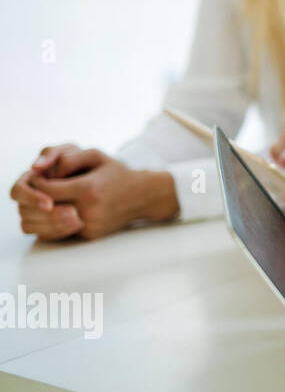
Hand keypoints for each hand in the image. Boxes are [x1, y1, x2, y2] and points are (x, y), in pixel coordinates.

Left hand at [10, 145, 177, 240]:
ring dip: (39, 214)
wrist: (144, 196)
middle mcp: (89, 210)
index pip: (46, 191)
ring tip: (44, 201)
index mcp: (88, 189)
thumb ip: (66, 158)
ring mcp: (90, 225)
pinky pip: (59, 232)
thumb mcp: (96, 155)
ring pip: (47, 226)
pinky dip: (52, 222)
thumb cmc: (117, 173)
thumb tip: (40, 171)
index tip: (38, 178)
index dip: (36, 184)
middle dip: (33, 200)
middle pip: (43, 210)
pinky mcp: (90, 235)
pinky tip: (56, 211)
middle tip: (37, 191)